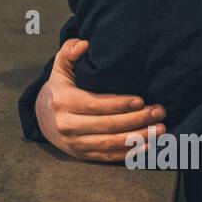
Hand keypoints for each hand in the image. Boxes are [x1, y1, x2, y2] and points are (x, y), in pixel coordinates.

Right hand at [34, 38, 165, 161]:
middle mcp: (67, 125)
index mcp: (63, 102)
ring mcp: (74, 143)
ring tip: (159, 129)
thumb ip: (69, 52)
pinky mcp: (81, 155)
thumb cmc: (59, 89)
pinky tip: (147, 145)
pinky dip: (128, 153)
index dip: (119, 104)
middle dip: (136, 120)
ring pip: (110, 144)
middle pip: (107, 125)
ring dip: (137, 138)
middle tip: (159, 112)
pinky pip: (108, 157)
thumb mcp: (60, 69)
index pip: (95, 105)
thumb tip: (84, 44)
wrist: (42, 118)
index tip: (141, 100)